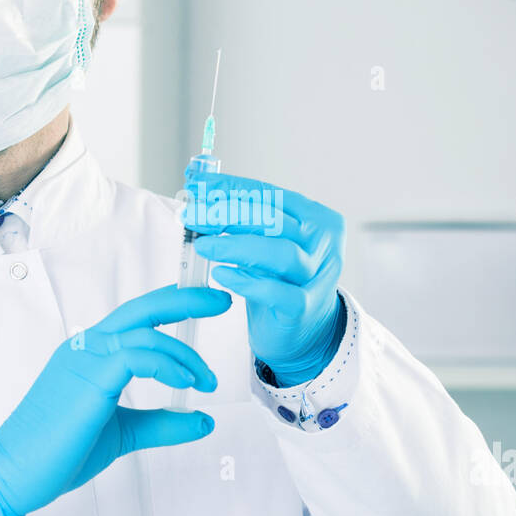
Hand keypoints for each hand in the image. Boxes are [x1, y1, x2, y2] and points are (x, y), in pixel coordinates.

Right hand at [0, 284, 231, 515]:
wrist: (15, 474)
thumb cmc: (59, 452)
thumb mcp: (123, 433)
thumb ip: (162, 423)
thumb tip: (203, 420)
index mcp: (91, 354)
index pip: (136, 318)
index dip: (171, 305)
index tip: (204, 304)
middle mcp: (87, 347)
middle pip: (143, 307)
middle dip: (186, 299)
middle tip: (221, 302)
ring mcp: (85, 359)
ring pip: (146, 334)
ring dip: (184, 354)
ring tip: (206, 379)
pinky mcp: (89, 378)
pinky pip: (138, 356)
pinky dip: (168, 365)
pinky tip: (186, 382)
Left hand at [183, 167, 344, 386]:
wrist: (305, 330)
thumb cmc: (280, 279)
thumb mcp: (264, 242)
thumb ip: (241, 217)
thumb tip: (197, 188)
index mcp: (316, 218)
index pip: (270, 194)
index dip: (230, 188)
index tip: (196, 186)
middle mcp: (322, 243)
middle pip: (273, 220)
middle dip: (227, 214)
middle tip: (192, 215)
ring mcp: (317, 276)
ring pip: (279, 253)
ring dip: (235, 245)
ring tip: (202, 245)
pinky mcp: (305, 308)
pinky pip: (276, 293)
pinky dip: (246, 282)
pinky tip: (222, 276)